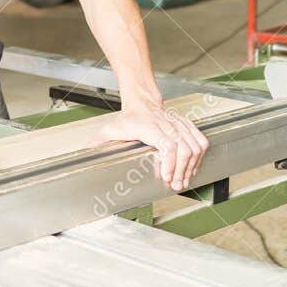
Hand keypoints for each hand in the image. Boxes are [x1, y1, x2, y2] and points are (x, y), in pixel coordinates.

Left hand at [91, 100, 208, 192]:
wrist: (142, 102)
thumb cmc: (128, 118)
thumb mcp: (110, 129)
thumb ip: (98, 142)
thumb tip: (86, 153)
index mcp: (148, 127)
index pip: (166, 144)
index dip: (170, 162)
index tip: (167, 177)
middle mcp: (166, 124)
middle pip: (182, 148)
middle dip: (182, 170)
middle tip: (176, 184)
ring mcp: (178, 124)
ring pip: (194, 145)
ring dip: (191, 165)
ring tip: (184, 179)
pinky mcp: (186, 125)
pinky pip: (200, 140)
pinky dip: (199, 155)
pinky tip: (193, 166)